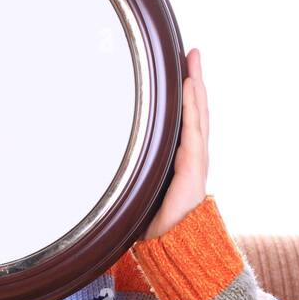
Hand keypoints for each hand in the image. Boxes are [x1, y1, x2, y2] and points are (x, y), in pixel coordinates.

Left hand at [141, 47, 209, 240]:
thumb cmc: (156, 225)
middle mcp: (193, 157)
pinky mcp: (194, 169)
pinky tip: (190, 88)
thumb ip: (131, 175)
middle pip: (196, 111)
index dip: (186, 96)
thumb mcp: (140, 192)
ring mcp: (196, 162)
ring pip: (198, 116)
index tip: (181, 70)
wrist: (172, 247)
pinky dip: (192, 108)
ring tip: (193, 61)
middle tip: (192, 52)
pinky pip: (193, 132)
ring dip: (196, 86)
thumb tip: (100, 166)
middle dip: (195, 80)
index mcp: (182, 161)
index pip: (187, 121)